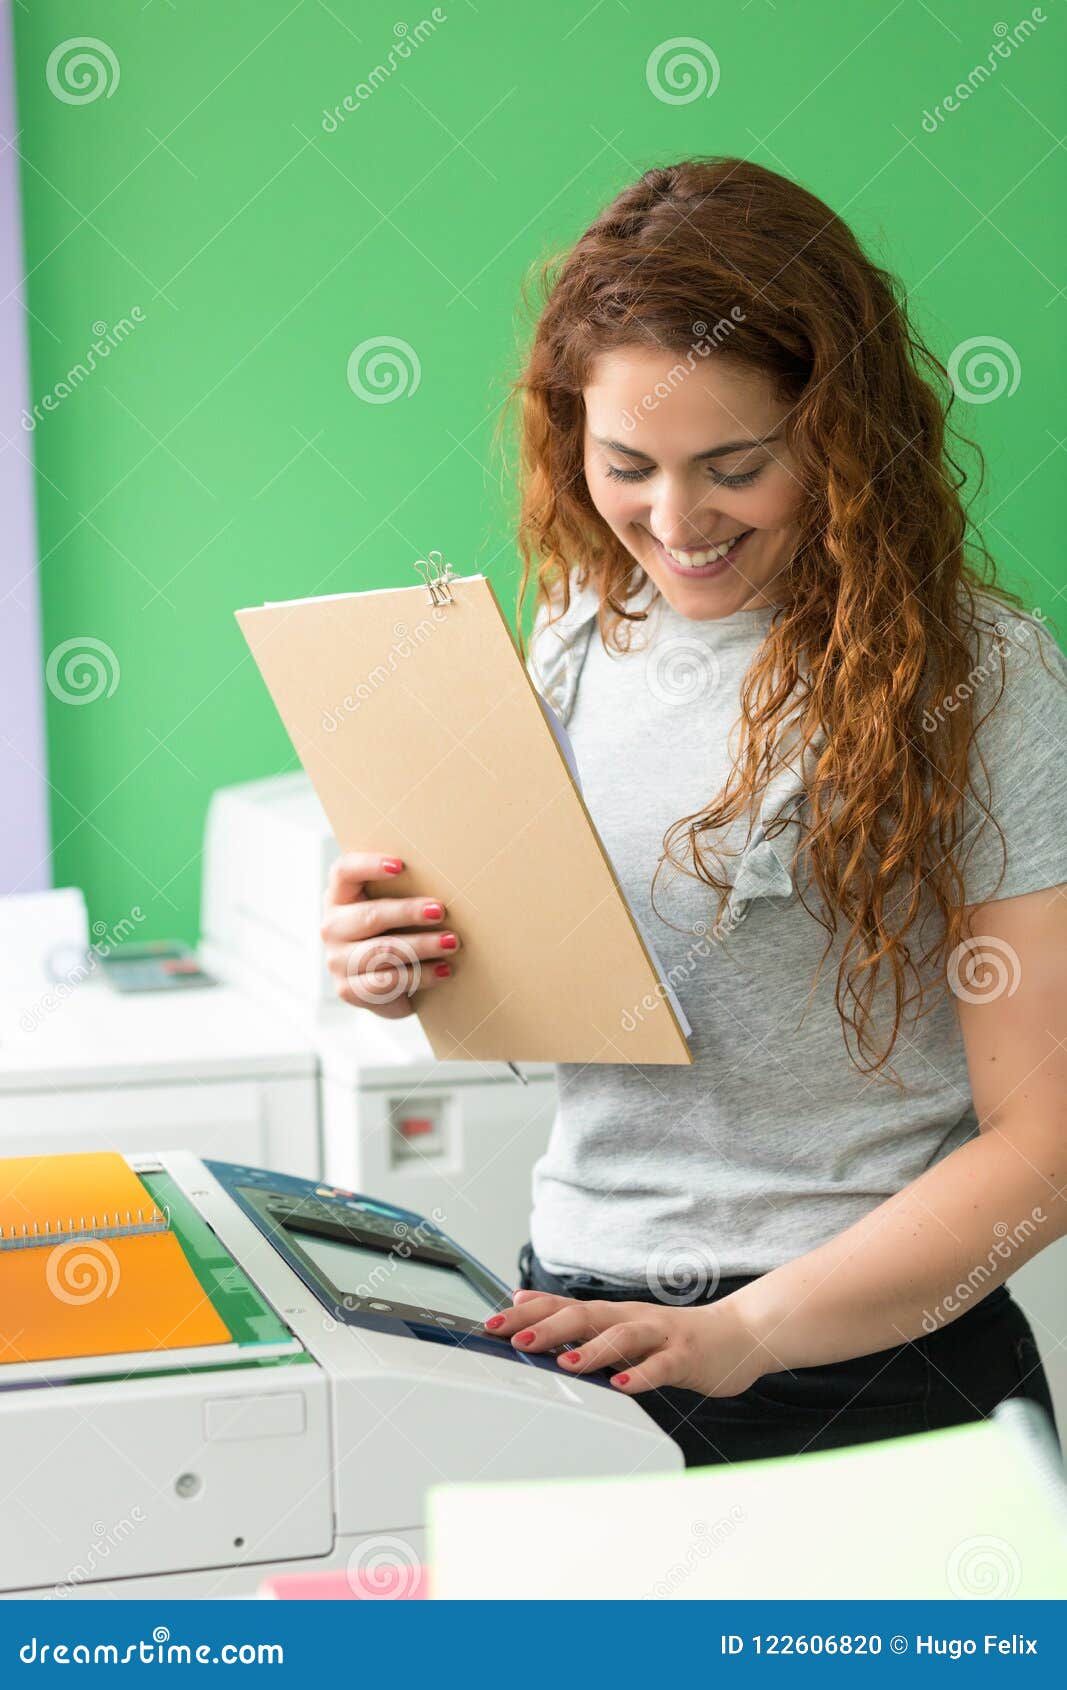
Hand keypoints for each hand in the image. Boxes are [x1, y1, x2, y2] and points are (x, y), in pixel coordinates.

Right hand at [320, 852, 459, 1019]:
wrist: (388, 987)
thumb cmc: (398, 935)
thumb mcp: (397, 912)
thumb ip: (406, 893)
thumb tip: (446, 880)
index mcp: (340, 897)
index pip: (344, 871)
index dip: (369, 865)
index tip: (401, 865)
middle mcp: (333, 927)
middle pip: (370, 915)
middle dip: (408, 912)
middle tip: (440, 910)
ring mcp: (337, 960)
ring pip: (381, 951)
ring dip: (421, 945)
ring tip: (451, 942)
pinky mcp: (349, 989)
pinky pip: (387, 982)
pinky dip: (421, 975)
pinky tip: (444, 970)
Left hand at [485, 1289, 773, 1397]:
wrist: (736, 1335)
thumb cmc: (673, 1337)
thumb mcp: (619, 1322)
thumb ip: (574, 1316)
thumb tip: (524, 1301)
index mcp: (612, 1314)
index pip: (562, 1306)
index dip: (527, 1314)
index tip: (492, 1322)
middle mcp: (631, 1318)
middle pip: (585, 1316)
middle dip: (548, 1327)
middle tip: (516, 1338)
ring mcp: (659, 1335)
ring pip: (622, 1337)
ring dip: (591, 1349)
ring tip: (565, 1361)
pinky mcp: (684, 1356)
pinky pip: (661, 1366)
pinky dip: (641, 1374)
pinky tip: (623, 1385)